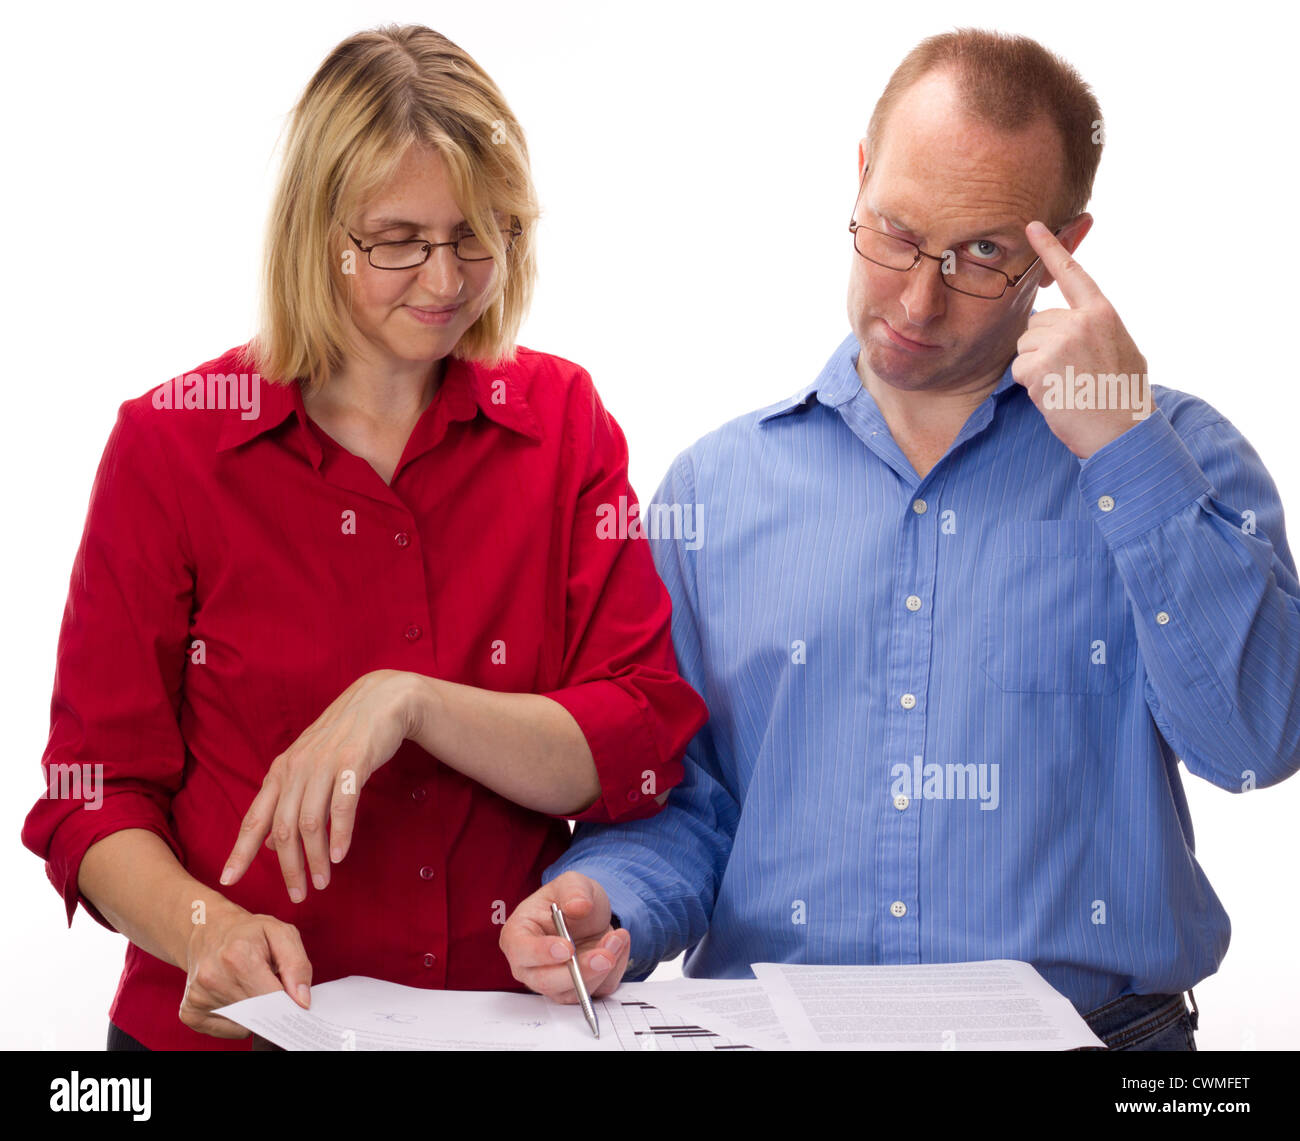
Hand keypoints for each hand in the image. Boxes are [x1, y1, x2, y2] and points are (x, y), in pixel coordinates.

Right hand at [180, 903, 312, 1038]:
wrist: (208, 930)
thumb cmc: (249, 932)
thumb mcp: (281, 933)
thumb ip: (297, 965)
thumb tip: (302, 1001)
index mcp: (238, 955)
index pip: (271, 998)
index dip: (289, 1003)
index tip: (298, 1004)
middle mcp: (213, 978)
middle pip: (258, 1013)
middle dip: (273, 1007)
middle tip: (277, 991)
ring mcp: (199, 997)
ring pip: (244, 1024)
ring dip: (256, 1012)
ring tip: (253, 987)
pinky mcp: (190, 1012)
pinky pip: (228, 1030)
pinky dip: (239, 1020)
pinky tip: (238, 998)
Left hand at [221, 669, 417, 901]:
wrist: (377, 702)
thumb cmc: (342, 739)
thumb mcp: (308, 767)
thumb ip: (289, 802)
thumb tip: (272, 844)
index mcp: (281, 772)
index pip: (255, 818)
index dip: (241, 851)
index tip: (228, 880)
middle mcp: (296, 769)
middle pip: (282, 828)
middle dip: (288, 867)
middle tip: (296, 896)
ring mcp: (324, 765)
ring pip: (310, 822)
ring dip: (314, 858)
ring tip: (322, 883)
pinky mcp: (353, 763)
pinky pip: (342, 805)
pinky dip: (339, 834)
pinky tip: (339, 856)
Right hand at [499, 871, 630, 1000]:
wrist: (591, 914)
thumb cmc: (570, 899)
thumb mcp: (572, 883)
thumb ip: (573, 891)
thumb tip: (578, 906)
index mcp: (519, 934)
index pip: (521, 950)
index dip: (541, 953)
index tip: (567, 948)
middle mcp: (530, 965)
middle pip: (545, 981)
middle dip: (578, 971)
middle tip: (603, 956)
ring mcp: (553, 982)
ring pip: (572, 992)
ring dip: (600, 971)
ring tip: (616, 939)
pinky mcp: (577, 990)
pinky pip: (596, 992)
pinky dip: (612, 972)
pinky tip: (617, 946)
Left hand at [1012, 219, 1149, 459]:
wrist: (1122, 432)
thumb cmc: (1121, 396)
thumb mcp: (1121, 349)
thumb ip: (1096, 329)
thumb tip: (1076, 323)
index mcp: (1102, 313)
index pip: (1072, 274)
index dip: (1050, 249)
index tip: (1032, 226)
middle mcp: (1081, 321)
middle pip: (1036, 323)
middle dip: (1043, 348)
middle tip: (1070, 374)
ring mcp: (1060, 342)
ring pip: (1024, 345)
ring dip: (1036, 367)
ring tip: (1065, 384)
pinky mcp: (1040, 365)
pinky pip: (1018, 369)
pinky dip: (1029, 386)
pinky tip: (1055, 394)